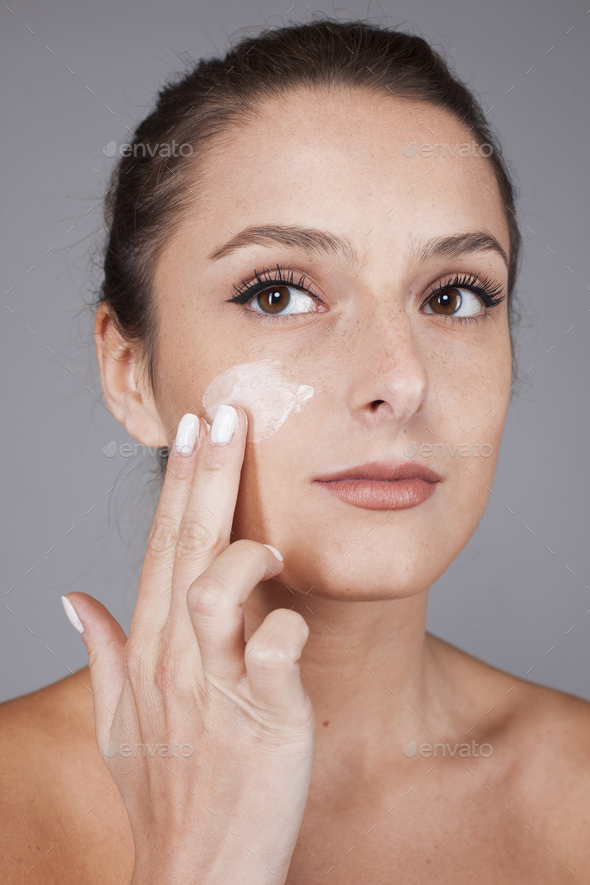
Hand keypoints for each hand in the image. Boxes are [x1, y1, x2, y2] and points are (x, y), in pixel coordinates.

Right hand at [64, 405, 314, 883]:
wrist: (196, 874)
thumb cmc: (166, 794)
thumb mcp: (119, 722)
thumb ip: (102, 651)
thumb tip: (74, 597)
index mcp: (151, 648)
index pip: (162, 547)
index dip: (178, 487)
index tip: (192, 433)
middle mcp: (177, 656)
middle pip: (188, 546)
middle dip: (208, 476)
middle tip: (225, 415)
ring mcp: (218, 685)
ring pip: (217, 587)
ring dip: (244, 550)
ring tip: (269, 539)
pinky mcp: (266, 716)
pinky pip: (276, 652)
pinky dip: (285, 626)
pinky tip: (293, 616)